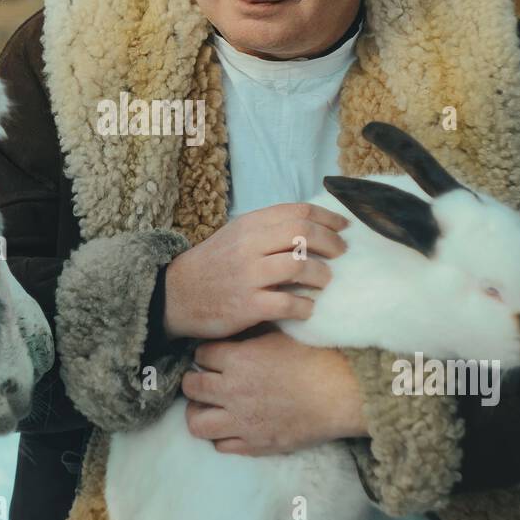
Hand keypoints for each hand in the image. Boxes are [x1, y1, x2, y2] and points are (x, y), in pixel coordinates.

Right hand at [163, 202, 348, 340]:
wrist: (176, 295)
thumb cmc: (213, 266)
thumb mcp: (235, 236)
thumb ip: (267, 229)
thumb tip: (310, 225)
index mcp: (248, 225)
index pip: (298, 211)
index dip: (328, 218)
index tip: (343, 228)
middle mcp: (249, 246)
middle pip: (304, 234)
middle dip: (331, 243)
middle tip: (341, 254)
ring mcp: (248, 276)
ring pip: (300, 266)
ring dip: (321, 275)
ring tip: (324, 282)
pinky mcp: (247, 306)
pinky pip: (288, 303)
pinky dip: (305, 306)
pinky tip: (307, 308)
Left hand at [181, 329, 367, 454]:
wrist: (341, 394)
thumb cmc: (315, 359)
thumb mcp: (279, 335)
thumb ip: (251, 336)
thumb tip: (236, 331)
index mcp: (238, 360)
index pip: (200, 354)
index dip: (206, 354)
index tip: (213, 356)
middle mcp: (232, 391)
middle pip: (191, 387)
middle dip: (194, 381)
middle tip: (204, 379)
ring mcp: (242, 421)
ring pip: (196, 423)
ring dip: (199, 412)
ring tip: (211, 407)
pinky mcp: (255, 444)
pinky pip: (222, 445)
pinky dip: (222, 435)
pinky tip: (233, 425)